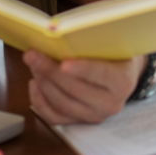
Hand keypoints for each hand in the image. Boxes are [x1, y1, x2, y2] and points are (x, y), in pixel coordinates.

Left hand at [24, 50, 147, 124]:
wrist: (121, 73)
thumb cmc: (112, 53)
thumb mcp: (110, 42)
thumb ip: (92, 39)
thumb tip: (61, 33)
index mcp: (122, 81)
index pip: (102, 75)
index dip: (82, 69)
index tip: (64, 63)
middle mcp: (110, 103)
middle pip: (76, 90)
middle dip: (50, 71)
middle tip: (33, 55)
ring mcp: (94, 115)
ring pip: (62, 104)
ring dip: (43, 82)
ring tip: (32, 64)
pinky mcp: (79, 121)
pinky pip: (54, 117)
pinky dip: (39, 101)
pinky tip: (34, 83)